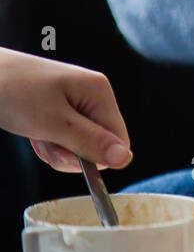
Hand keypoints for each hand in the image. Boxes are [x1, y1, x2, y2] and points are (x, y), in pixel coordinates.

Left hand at [0, 48, 131, 171]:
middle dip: (72, 153)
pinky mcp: (63, 107)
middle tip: (45, 140)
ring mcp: (78, 101)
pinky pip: (68, 137)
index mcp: (100, 92)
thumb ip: (90, 142)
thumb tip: (124, 160)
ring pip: (82, 144)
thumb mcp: (52, 123)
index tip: (64, 151)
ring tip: (36, 133)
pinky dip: (50, 142)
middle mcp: (94, 95)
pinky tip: (34, 132)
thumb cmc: (11, 92)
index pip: (119, 141)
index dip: (94, 156)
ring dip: (57, 149)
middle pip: (101, 144)